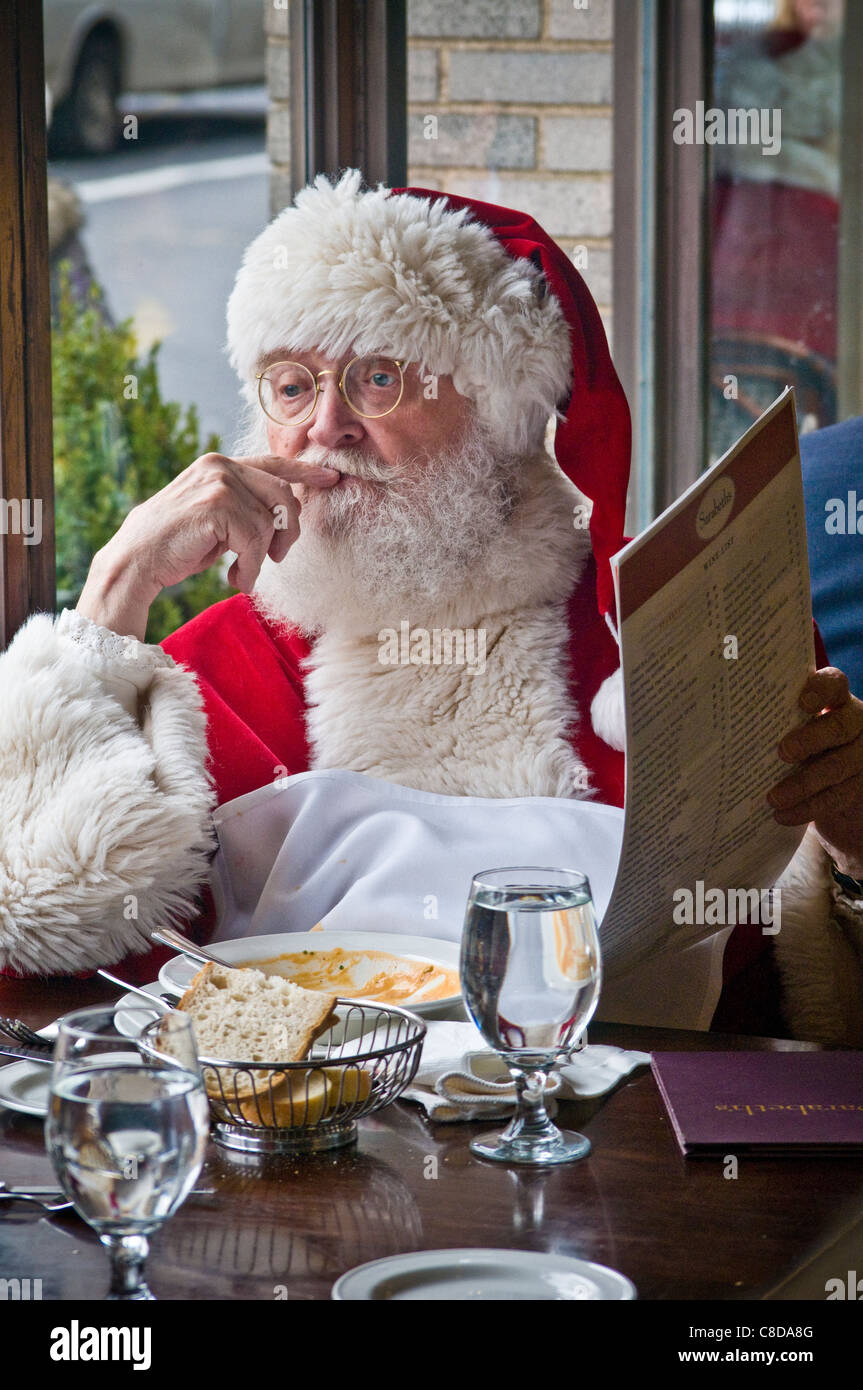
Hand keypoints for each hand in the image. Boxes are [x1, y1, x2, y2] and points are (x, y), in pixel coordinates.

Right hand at [77, 452, 338, 638]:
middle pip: (283, 496)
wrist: (137, 559)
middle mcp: (220, 465)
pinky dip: (250, 566)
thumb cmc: (177, 544)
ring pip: (269, 523)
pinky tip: (234, 577)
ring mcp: (218, 482)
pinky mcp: (216, 505)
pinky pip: (255, 541)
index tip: (330, 478)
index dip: (304, 473)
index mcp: (220, 464)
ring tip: (242, 573)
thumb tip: (286, 511)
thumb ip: (245, 505)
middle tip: (276, 557)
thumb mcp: (216, 517)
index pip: (272, 464)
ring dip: (260, 558)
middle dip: (287, 532)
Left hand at [766, 667, 862, 877]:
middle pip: (839, 727)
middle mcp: (854, 723)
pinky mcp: (859, 787)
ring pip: (837, 767)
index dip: (821, 691)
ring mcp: (860, 756)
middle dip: (810, 740)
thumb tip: (724, 722)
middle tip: (783, 752)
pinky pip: (836, 797)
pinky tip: (783, 815)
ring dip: (803, 784)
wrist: (835, 781)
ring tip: (773, 798)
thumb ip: (775, 719)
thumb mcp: (793, 725)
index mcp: (836, 700)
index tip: (801, 702)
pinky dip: (807, 808)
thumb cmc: (802, 741)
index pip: (834, 684)